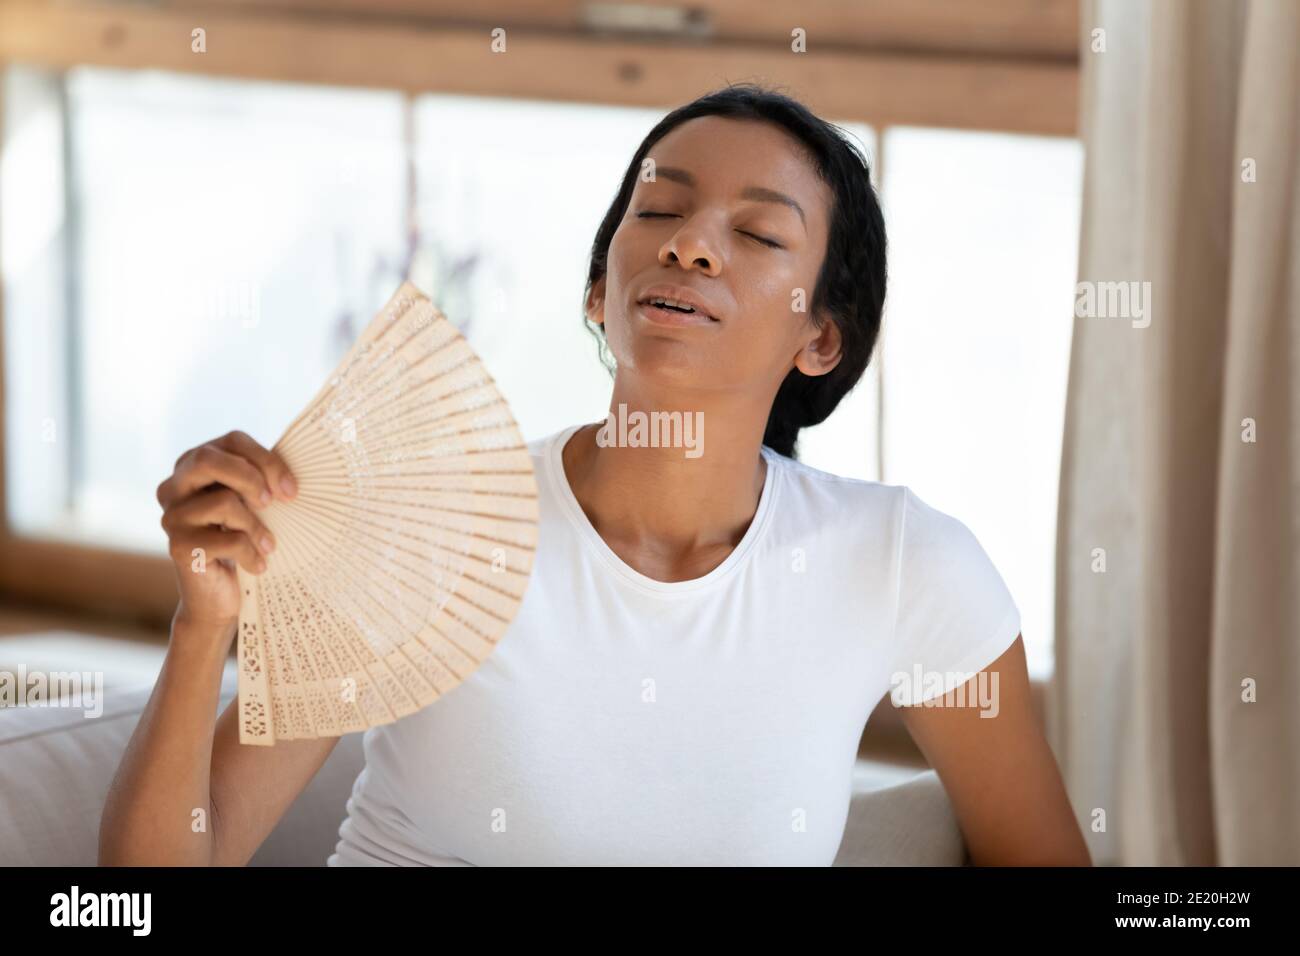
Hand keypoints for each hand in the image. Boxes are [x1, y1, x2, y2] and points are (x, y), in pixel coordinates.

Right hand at [156, 430, 297, 630]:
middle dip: (251, 477)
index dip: (266, 459)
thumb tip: (288, 475)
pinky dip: (252, 554)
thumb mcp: (252, 503)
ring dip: (256, 526)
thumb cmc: (242, 540)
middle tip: (273, 503)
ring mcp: (171, 517)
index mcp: (192, 465)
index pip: (232, 440)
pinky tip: (258, 565)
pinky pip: (229, 540)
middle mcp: (173, 487)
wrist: (218, 597)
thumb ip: (259, 478)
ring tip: (268, 545)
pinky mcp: (178, 547)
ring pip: (223, 501)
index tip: (291, 489)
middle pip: (208, 459)